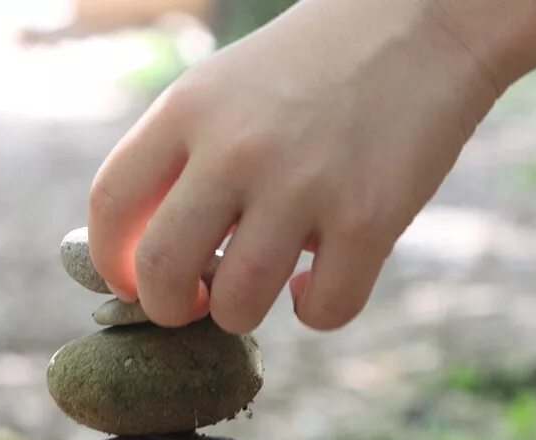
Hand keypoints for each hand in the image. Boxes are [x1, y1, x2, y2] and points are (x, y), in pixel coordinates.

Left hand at [88, 0, 501, 331]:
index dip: (113, 263)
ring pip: (239, 306)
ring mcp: (303, 185)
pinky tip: (324, 279)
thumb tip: (148, 259)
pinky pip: (324, 310)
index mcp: (188, 110)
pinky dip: (319, 310)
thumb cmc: (314, 67)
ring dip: (244, 313)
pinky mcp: (369, 219)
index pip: (111, 204)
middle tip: (197, 303)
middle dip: (170, 308)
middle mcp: (236, 148)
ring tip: (267, 283)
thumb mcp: (225, 88)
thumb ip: (181, 159)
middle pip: (161, 269)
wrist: (424, 19)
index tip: (135, 282)